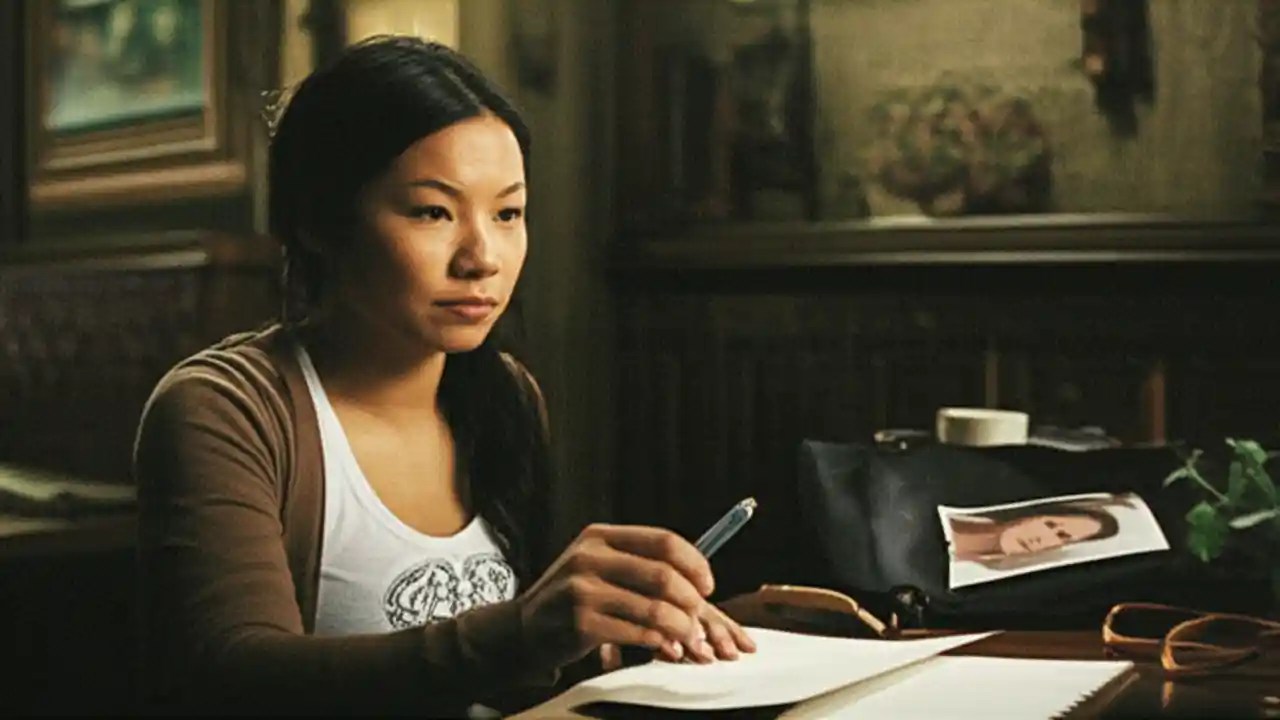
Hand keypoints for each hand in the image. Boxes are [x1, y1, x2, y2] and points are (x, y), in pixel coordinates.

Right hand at [517, 523, 737, 670]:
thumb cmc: (573, 597)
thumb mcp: (598, 566)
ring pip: (654, 609)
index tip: (707, 585)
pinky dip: (658, 643)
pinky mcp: (580, 623)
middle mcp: (589, 557)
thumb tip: (698, 582)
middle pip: (663, 575)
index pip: (663, 541)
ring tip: (688, 638)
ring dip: (680, 628)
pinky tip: (664, 648)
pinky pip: (636, 633)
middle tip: (699, 619)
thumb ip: (640, 566)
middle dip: (691, 601)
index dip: (694, 563)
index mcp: (600, 537)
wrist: (525, 628)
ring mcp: (582, 590)